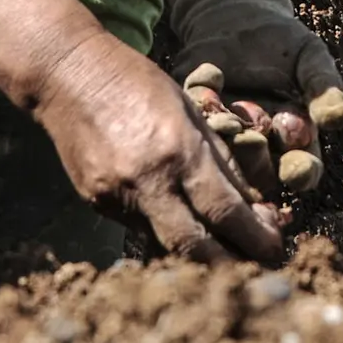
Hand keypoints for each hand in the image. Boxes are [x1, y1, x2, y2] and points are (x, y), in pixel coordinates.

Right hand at [32, 30, 284, 262]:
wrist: (68, 74)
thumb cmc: (137, 82)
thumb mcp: (189, 109)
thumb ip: (219, 159)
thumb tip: (250, 204)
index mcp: (179, 150)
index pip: (225, 211)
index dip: (255, 237)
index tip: (275, 248)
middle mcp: (147, 180)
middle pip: (193, 247)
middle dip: (228, 265)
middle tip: (252, 267)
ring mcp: (116, 196)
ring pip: (164, 242)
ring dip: (196, 250)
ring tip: (221, 247)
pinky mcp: (96, 202)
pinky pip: (138, 226)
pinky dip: (162, 226)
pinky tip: (173, 213)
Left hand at [166, 0, 342, 194]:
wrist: (239, 15)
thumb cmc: (284, 42)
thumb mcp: (309, 58)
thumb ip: (323, 87)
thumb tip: (338, 119)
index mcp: (293, 141)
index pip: (302, 168)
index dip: (301, 172)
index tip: (298, 170)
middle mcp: (257, 145)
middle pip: (260, 171)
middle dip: (258, 161)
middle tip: (256, 139)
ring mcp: (223, 132)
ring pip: (224, 152)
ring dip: (226, 138)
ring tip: (229, 115)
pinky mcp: (194, 113)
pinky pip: (196, 116)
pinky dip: (203, 99)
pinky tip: (213, 75)